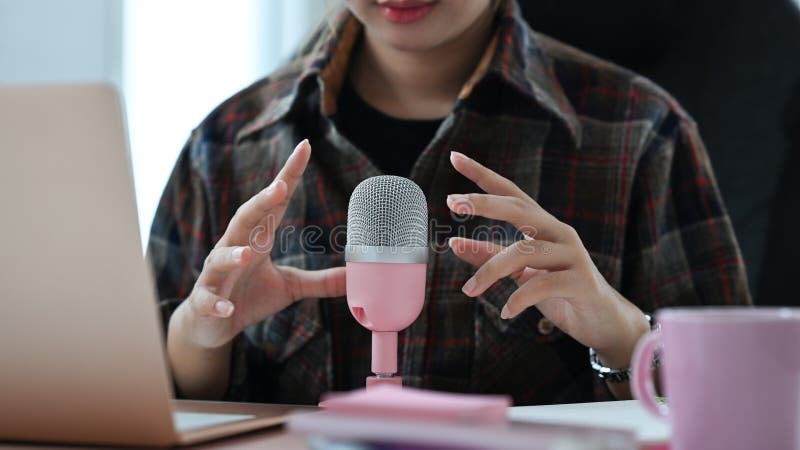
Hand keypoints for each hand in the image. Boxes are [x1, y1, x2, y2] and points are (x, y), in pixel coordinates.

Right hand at [172, 140, 345, 349]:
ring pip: (220, 258)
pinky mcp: (204, 300)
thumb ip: (321, 280)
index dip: (288, 176)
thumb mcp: (290, 287)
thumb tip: (355, 276)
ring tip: (247, 255)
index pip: (274, 203)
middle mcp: (234, 248)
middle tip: (280, 188)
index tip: (305, 148)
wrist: (211, 324)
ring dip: (232, 255)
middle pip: (245, 219)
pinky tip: (227, 307)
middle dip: (260, 203)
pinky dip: (217, 302)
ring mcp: (216, 274)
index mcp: (256, 239)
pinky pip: (209, 299)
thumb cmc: (249, 297)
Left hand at [446, 151, 647, 369]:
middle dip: (485, 203)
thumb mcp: (520, 273)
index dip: (483, 175)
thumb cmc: (560, 292)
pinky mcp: (581, 280)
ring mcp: (573, 254)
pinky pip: (541, 285)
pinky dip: (518, 299)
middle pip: (519, 209)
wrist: (602, 321)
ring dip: (490, 270)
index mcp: (543, 226)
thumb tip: (454, 243)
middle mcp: (559, 232)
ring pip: (524, 252)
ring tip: (470, 290)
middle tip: (453, 203)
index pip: (510, 193)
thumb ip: (490, 256)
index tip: (455, 157)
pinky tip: (506, 312)